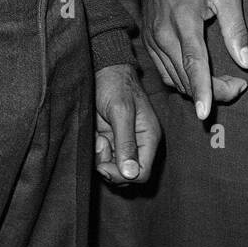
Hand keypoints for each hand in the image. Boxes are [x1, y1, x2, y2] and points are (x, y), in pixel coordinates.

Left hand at [93, 64, 160, 185]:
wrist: (103, 70)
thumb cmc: (115, 85)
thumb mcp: (121, 112)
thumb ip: (126, 142)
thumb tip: (131, 174)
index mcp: (150, 137)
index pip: (142, 173)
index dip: (123, 175)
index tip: (104, 164)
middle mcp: (140, 144)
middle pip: (128, 176)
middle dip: (111, 168)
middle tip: (101, 146)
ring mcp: (126, 143)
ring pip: (115, 170)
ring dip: (103, 160)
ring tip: (99, 138)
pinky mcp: (113, 141)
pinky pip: (106, 160)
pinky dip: (98, 154)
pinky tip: (97, 137)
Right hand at [140, 0, 247, 119]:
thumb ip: (235, 27)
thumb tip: (245, 61)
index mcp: (184, 20)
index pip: (194, 64)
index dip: (202, 91)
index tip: (206, 114)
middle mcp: (163, 33)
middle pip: (186, 77)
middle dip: (213, 91)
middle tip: (238, 85)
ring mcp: (153, 38)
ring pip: (174, 78)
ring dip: (197, 88)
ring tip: (224, 83)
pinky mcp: (149, 40)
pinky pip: (165, 70)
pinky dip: (182, 80)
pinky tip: (199, 75)